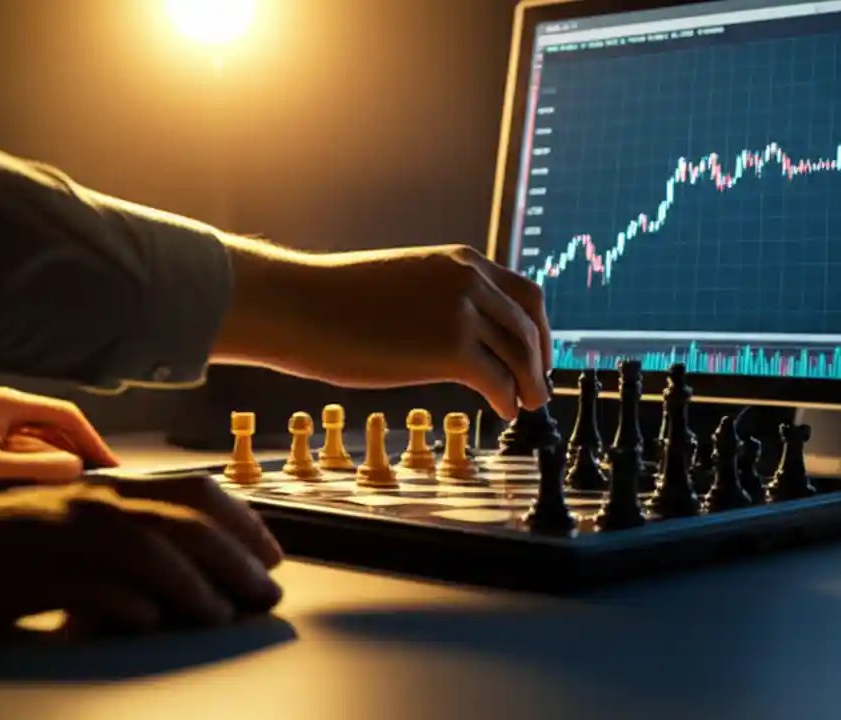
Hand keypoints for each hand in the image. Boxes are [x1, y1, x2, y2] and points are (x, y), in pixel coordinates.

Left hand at [0, 387, 117, 489]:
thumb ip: (35, 466)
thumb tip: (78, 468)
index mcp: (9, 405)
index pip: (67, 416)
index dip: (93, 440)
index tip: (110, 465)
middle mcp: (6, 408)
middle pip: (57, 426)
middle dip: (81, 450)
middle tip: (103, 479)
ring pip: (42, 440)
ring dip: (63, 460)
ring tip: (83, 486)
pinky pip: (24, 451)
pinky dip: (42, 465)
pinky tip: (51, 485)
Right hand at [0, 477, 282, 634]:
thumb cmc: (6, 543)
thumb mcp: (77, 522)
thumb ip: (132, 533)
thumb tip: (198, 569)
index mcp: (109, 487)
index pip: (196, 492)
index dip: (244, 522)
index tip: (272, 555)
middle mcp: (94, 503)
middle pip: (186, 525)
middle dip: (237, 560)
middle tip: (266, 593)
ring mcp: (65, 537)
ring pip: (152, 555)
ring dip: (197, 587)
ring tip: (222, 616)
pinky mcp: (36, 576)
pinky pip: (99, 590)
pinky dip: (134, 606)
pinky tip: (156, 623)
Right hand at [215, 241, 551, 419]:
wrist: (300, 305)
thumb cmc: (334, 300)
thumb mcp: (403, 282)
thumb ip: (438, 298)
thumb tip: (455, 332)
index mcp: (461, 262)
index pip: (526, 294)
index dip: (540, 329)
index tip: (536, 355)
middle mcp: (471, 281)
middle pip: (531, 325)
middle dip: (541, 360)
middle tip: (538, 387)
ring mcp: (463, 313)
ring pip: (521, 355)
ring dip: (529, 384)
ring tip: (525, 404)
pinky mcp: (451, 349)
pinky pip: (498, 380)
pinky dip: (506, 400)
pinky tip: (500, 411)